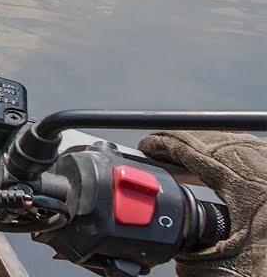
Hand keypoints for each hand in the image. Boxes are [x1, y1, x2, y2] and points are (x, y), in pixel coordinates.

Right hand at [139, 131, 266, 276]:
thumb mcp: (226, 269)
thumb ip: (192, 258)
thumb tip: (176, 253)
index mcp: (250, 187)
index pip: (199, 152)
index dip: (168, 145)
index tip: (147, 145)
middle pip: (223, 140)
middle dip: (188, 140)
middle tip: (163, 147)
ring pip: (244, 146)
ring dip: (213, 147)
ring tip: (189, 157)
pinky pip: (259, 159)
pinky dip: (235, 159)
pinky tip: (226, 174)